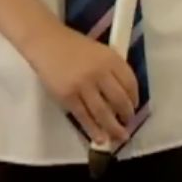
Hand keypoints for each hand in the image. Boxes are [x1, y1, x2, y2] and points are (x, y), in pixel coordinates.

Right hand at [27, 24, 138, 147]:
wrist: (45, 42)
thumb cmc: (72, 46)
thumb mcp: (99, 51)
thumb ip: (112, 69)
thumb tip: (123, 95)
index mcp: (110, 58)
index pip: (130, 83)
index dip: (135, 98)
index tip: (134, 107)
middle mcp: (99, 72)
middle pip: (120, 100)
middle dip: (127, 116)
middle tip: (128, 124)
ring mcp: (83, 85)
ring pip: (103, 113)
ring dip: (114, 128)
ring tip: (119, 136)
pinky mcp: (67, 96)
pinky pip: (84, 117)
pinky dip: (94, 130)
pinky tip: (101, 139)